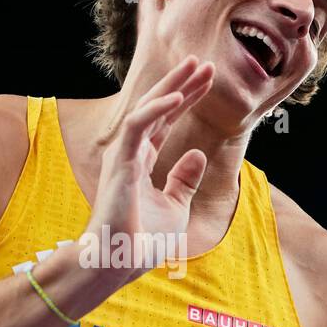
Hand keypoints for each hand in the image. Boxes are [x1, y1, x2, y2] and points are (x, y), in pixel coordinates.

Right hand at [83, 55, 214, 283]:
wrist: (120, 262)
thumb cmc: (141, 242)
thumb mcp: (175, 208)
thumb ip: (185, 181)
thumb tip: (198, 154)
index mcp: (141, 163)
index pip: (165, 122)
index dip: (185, 99)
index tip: (207, 81)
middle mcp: (131, 154)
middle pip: (158, 109)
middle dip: (181, 84)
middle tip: (204, 63)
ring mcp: (123, 156)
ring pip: (147, 109)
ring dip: (172, 86)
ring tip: (195, 67)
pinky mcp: (119, 162)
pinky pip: (137, 127)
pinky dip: (157, 109)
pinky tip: (178, 96)